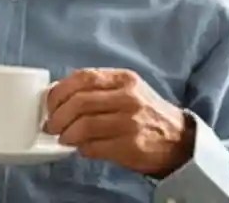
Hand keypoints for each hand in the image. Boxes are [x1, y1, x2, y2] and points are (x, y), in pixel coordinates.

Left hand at [44, 68, 194, 177]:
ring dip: (66, 135)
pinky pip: (93, 148)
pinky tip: (82, 148)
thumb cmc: (146, 113)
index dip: (59, 91)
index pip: (83, 77)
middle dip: (57, 116)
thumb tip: (59, 95)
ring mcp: (130, 123)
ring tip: (64, 138)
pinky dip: (81, 149)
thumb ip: (98, 88)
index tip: (50, 103)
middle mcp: (128, 98)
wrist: (178, 139)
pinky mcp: (130, 147)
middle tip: (51, 125)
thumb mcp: (127, 89)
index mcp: (124, 79)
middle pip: (79, 102)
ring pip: (83, 126)